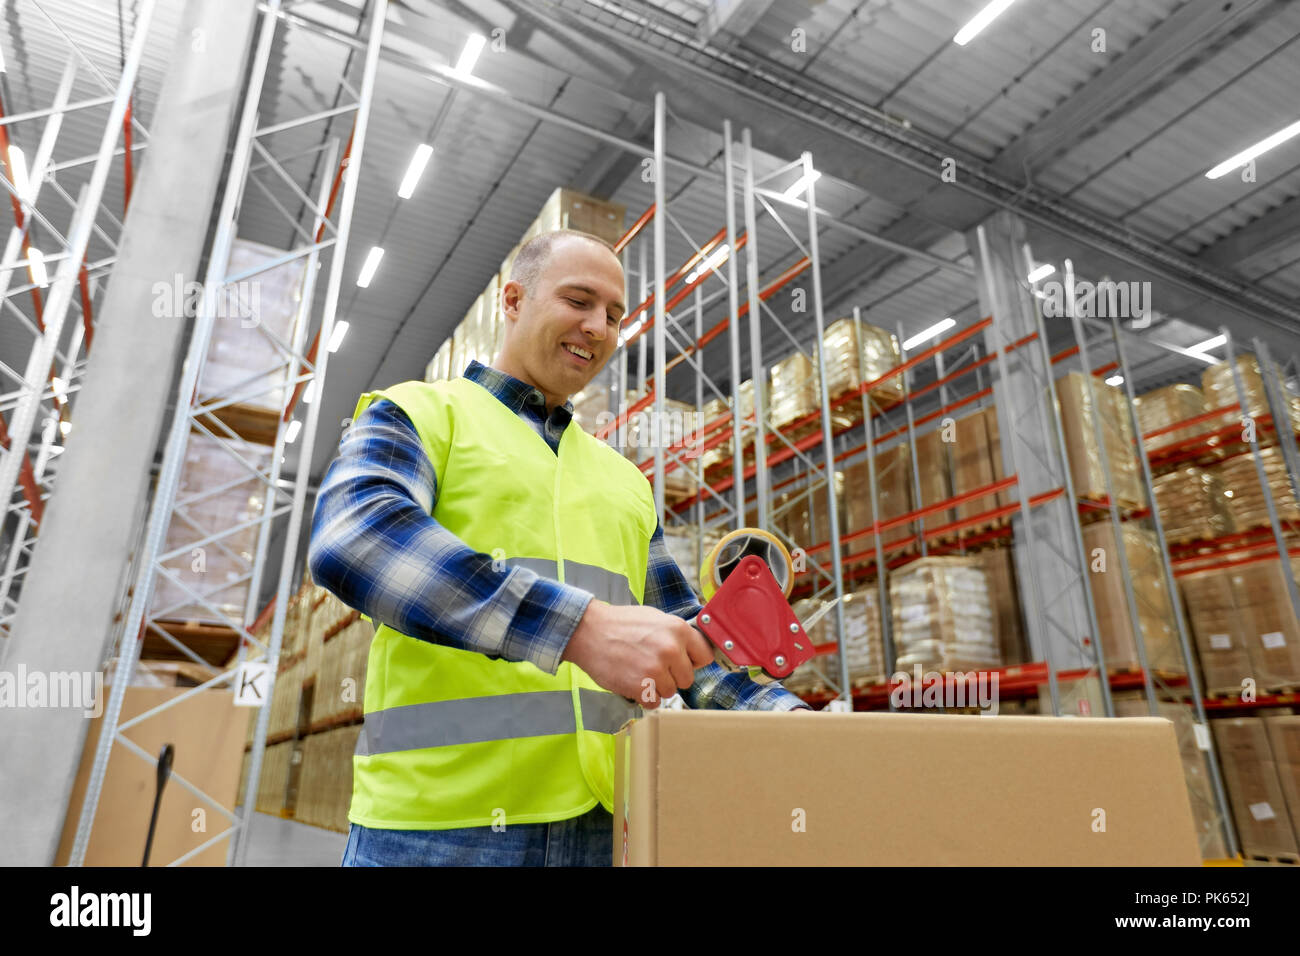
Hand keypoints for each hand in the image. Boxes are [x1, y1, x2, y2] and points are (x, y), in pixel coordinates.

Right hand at [561, 600, 714, 707]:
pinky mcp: (641, 687)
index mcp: (678, 630)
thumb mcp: (656, 618)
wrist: (589, 632)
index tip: (682, 662)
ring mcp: (656, 670)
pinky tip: (632, 680)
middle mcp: (671, 650)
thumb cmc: (621, 624)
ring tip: (639, 670)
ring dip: (657, 686)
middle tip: (653, 666)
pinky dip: (643, 696)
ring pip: (670, 692)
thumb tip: (694, 651)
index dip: (693, 661)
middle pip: (687, 679)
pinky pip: (653, 702)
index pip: (705, 657)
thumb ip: (677, 635)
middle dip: (673, 676)